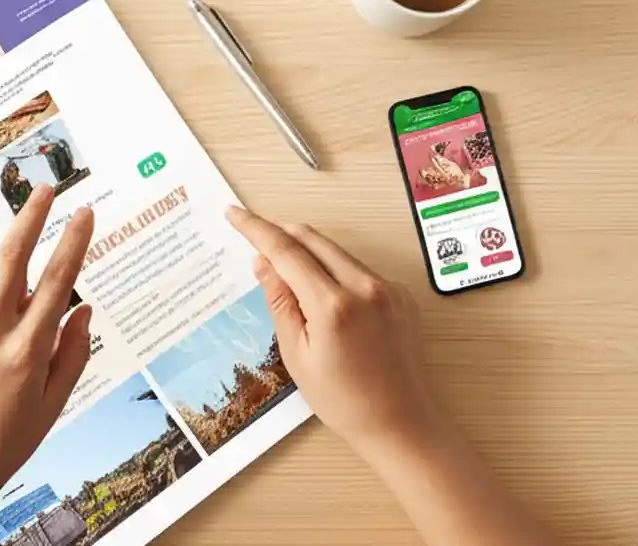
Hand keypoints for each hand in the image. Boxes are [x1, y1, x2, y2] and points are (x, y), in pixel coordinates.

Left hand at [0, 185, 94, 545]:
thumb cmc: (6, 441)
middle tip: (44, 190)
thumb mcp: (53, 403)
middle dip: (32, 216)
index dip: (75, 240)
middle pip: (12, 256)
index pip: (57, 280)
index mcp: (28, 351)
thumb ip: (72, 352)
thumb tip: (82, 307)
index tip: (86, 211)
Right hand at [225, 206, 447, 452]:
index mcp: (333, 304)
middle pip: (314, 239)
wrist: (403, 424)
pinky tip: (323, 296)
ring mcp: (388, 288)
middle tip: (253, 234)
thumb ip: (280, 303)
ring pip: (337, 252)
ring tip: (285, 272)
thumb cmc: (344, 401)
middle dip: (281, 231)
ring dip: (308, 251)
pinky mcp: (401, 295)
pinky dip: (334, 270)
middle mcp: (365, 286)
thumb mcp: (298, 356)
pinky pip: (359, 269)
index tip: (234, 213)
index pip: (286, 251)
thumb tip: (264, 263)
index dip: (256, 229)